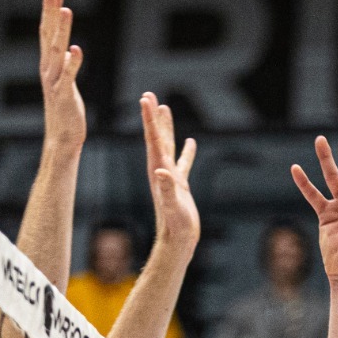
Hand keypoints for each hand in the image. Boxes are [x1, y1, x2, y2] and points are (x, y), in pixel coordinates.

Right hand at [39, 0, 85, 154]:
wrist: (63, 138)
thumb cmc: (66, 111)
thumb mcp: (66, 83)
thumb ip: (65, 65)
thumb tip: (68, 49)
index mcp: (49, 64)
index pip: (48, 31)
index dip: (50, 10)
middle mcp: (48, 69)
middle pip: (48, 34)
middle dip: (50, 11)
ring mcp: (55, 82)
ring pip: (56, 51)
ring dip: (61, 30)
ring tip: (66, 10)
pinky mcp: (64, 96)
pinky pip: (68, 77)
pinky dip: (72, 63)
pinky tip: (76, 49)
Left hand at [140, 92, 198, 255]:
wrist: (178, 241)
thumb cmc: (176, 226)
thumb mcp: (172, 207)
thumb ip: (166, 189)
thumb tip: (161, 171)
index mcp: (158, 171)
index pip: (153, 139)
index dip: (149, 118)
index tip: (145, 98)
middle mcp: (161, 170)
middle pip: (156, 137)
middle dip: (152, 116)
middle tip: (148, 95)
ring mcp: (171, 177)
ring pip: (168, 145)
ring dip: (166, 127)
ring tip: (165, 108)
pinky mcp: (180, 186)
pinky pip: (183, 162)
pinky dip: (186, 151)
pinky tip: (191, 142)